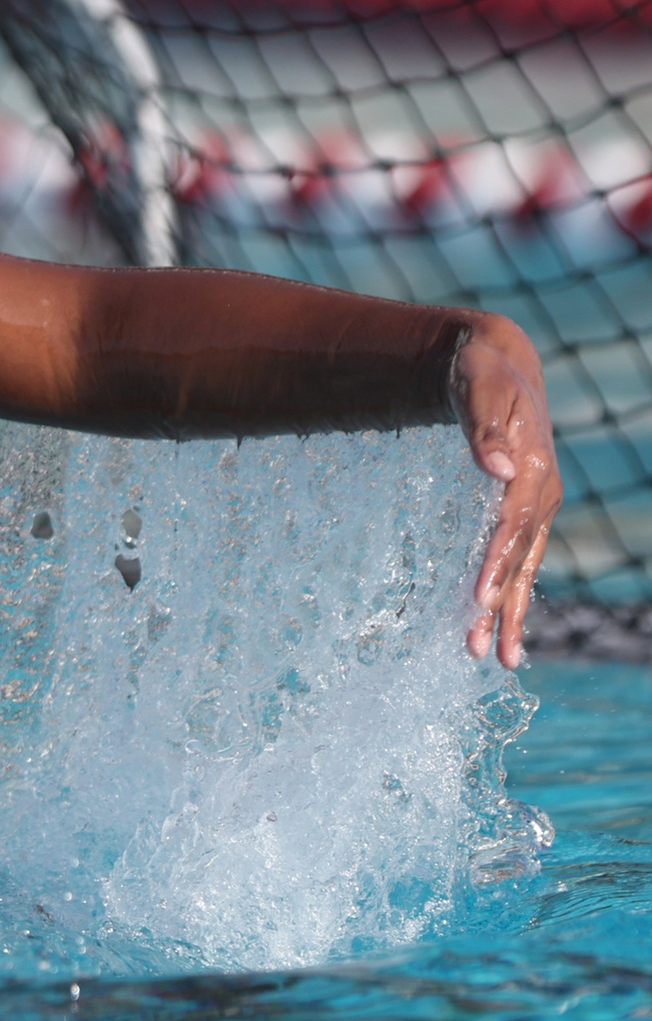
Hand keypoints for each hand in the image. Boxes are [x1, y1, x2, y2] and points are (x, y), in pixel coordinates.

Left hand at [452, 316, 560, 667]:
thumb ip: (484, 427)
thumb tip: (494, 468)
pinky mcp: (526, 509)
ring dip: (511, 613)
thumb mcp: (479, 389)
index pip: (512, 526)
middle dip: (505, 606)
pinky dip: (513, 592)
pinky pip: (521, 558)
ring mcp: (537, 504)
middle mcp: (541, 492)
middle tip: (487, 652)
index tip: (480, 599)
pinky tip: (501, 624)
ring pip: (525, 566)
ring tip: (500, 659)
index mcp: (531, 468)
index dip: (497, 563)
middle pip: (521, 558)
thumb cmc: (482, 372)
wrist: (499, 361)